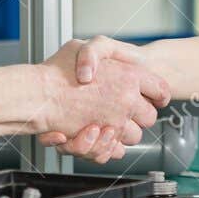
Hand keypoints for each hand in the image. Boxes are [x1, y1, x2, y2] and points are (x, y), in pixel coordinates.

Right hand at [38, 39, 169, 162]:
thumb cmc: (56, 70)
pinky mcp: (102, 139)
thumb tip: (112, 62)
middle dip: (139, 116)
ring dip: (122, 133)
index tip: (153, 98)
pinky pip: (116, 150)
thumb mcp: (81, 47)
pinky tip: (94, 134)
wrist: (37, 94)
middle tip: (124, 110)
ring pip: (134, 136)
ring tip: (105, 122)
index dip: (157, 94)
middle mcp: (127, 99)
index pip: (161, 89)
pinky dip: (107, 147)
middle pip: (150, 116)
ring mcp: (116, 120)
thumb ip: (101, 53)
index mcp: (129, 75)